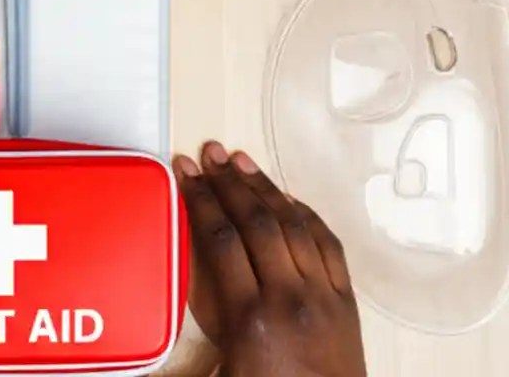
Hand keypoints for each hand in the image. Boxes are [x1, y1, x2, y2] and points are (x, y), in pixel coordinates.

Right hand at [174, 142, 365, 376]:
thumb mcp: (220, 368)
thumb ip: (198, 323)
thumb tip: (162, 298)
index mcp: (249, 317)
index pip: (221, 239)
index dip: (199, 200)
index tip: (185, 172)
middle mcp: (288, 297)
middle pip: (255, 222)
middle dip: (228, 183)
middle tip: (209, 153)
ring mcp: (322, 295)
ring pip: (293, 225)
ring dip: (264, 188)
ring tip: (240, 161)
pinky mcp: (346, 300)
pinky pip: (327, 244)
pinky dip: (306, 215)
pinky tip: (287, 197)